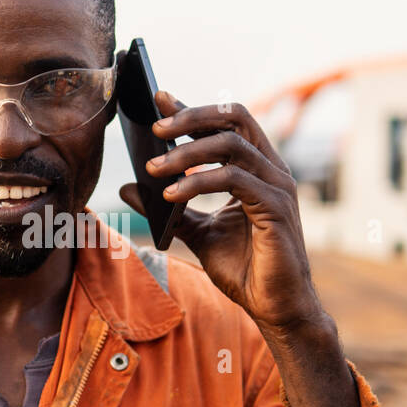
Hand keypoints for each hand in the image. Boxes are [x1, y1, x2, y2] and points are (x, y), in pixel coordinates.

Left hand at [118, 90, 326, 336]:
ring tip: (153, 168)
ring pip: (231, 145)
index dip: (192, 109)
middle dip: (192, 117)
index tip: (158, 99)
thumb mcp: (196, 232)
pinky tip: (171, 194)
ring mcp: (278, 186)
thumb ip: (167, 208)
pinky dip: (198, 182)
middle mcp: (272, 170)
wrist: (274, 307)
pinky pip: (233, 179)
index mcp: (258, 169)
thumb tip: (128, 187)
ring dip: (187, 153)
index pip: (226, 124)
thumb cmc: (244, 269)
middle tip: (154, 128)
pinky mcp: (276, 208)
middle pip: (234, 119)